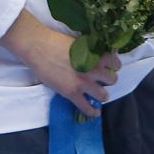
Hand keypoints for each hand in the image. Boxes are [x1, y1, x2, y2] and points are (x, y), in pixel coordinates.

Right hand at [0, 10, 120, 116]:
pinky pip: (87, 107)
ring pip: (103, 95)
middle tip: (99, 79)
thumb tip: (97, 56)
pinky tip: (94, 112)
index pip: (116, 64)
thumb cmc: (55, 41)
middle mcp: (93, 70)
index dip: (113, 66)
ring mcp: (83, 83)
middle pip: (112, 80)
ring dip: (101, 94)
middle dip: (107, 80)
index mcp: (96, 55)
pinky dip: (92, 112)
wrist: (37, 47)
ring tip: (95, 93)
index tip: (108, 67)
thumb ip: (90, 51)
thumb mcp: (78, 42)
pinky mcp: (72, 93)